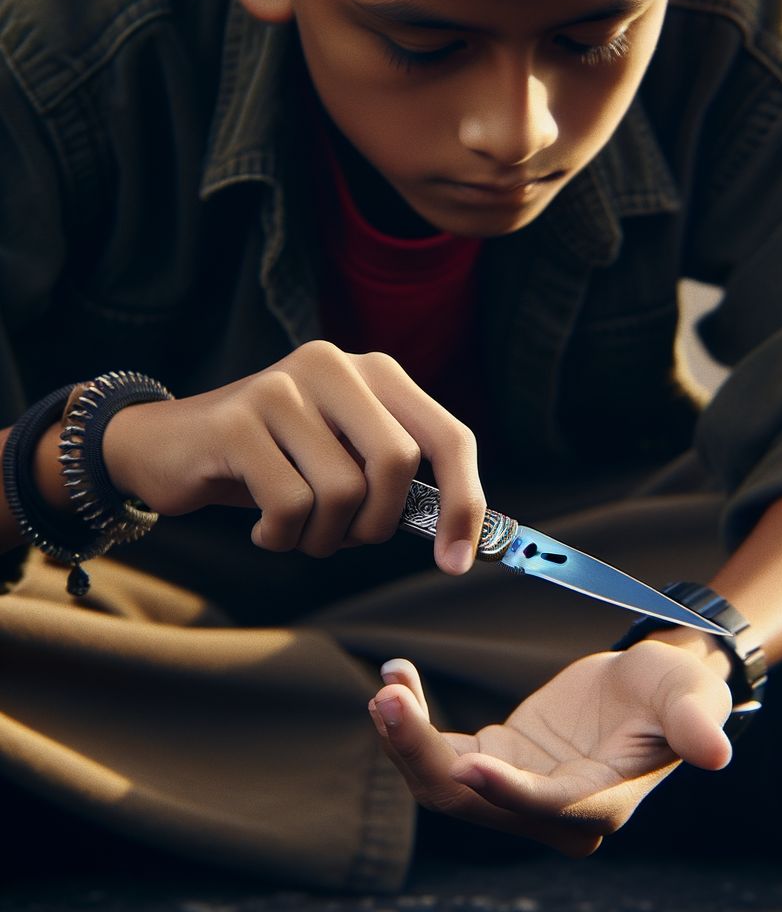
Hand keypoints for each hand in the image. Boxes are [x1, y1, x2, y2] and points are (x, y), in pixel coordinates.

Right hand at [101, 341, 484, 569]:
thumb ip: (397, 483)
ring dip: (324, 537)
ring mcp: (283, 387)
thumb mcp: (345, 461)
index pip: (448, 437)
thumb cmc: (276, 463)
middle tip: (344, 537)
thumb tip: (461, 538)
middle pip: (398, 462)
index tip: (457, 561)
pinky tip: (264, 529)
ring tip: (297, 529)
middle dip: (378, 523)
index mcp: (376, 373)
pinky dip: (282, 537)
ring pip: (343, 491)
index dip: (463, 502)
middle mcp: (335, 365)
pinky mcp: (237, 420)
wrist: (173, 446)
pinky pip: (290, 505)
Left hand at [368, 641, 732, 855]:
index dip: (504, 789)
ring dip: (406, 740)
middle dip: (424, 754)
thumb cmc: (675, 689)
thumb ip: (694, 721)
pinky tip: (397, 680)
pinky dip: (413, 724)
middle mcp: (552, 810)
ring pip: (444, 783)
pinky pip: (441, 754)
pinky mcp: (497, 761)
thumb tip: (718, 752)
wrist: (650, 689)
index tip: (465, 759)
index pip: (545, 805)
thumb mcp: (688, 694)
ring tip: (387, 684)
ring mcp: (518, 790)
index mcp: (599, 799)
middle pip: (473, 801)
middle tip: (389, 697)